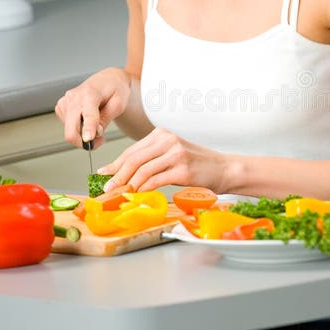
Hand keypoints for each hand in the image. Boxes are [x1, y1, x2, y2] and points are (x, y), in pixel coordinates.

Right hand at [55, 68, 131, 148]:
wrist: (107, 79)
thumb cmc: (115, 89)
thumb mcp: (118, 104)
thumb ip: (106, 119)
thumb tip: (94, 134)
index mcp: (90, 93)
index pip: (88, 114)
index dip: (88, 129)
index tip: (88, 140)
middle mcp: (74, 96)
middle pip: (71, 128)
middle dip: (84, 141)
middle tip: (100, 141)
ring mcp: (65, 101)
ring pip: (69, 130)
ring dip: (82, 135)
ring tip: (97, 126)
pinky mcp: (61, 106)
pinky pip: (67, 126)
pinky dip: (77, 128)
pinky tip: (87, 120)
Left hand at [97, 127, 230, 192]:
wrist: (224, 169)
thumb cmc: (198, 165)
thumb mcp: (172, 155)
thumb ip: (151, 161)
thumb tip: (125, 174)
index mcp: (162, 134)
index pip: (132, 150)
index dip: (116, 164)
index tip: (105, 174)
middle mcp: (168, 140)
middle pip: (134, 159)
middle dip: (117, 175)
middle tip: (107, 188)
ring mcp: (176, 154)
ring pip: (142, 170)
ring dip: (128, 184)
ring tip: (120, 194)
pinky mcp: (183, 170)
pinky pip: (155, 180)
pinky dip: (143, 189)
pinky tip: (138, 194)